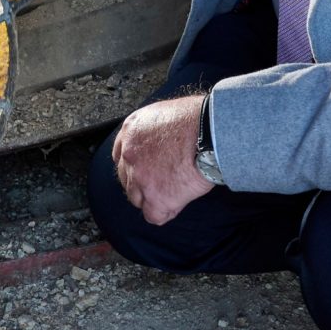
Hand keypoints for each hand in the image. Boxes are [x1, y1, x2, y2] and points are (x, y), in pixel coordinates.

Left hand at [111, 93, 215, 227]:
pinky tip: (175, 204)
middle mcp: (130, 154)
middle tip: (162, 181)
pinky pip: (153, 216)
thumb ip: (153, 129)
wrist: (209, 132)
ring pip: (137, 199)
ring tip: (172, 193)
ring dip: (152, 198)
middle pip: (127, 179)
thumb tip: (161, 140)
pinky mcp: (156, 197)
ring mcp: (140, 178)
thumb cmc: (196, 119)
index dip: (134, 165)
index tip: (145, 169)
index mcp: (131, 131)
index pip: (121, 155)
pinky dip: (165, 212)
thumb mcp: (164, 113)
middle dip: (142, 182)